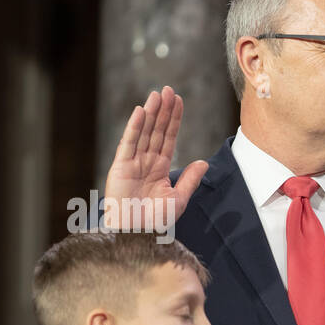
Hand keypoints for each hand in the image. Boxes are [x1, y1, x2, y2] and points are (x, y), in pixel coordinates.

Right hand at [103, 85, 208, 231]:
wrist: (138, 235)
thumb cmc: (155, 221)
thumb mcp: (179, 199)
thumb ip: (190, 180)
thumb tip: (203, 162)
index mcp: (160, 169)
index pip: (169, 138)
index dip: (174, 120)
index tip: (179, 101)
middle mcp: (146, 162)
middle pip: (156, 131)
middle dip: (163, 111)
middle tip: (169, 90)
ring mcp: (133, 163)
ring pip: (144, 132)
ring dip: (151, 113)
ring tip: (158, 94)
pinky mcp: (120, 166)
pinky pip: (129, 143)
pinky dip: (135, 127)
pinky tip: (142, 111)